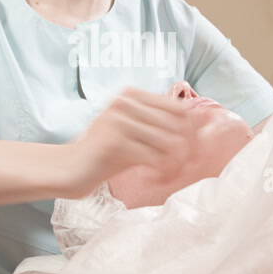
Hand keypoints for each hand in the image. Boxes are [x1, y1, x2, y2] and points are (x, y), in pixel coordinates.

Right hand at [62, 86, 195, 198]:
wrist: (70, 169)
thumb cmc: (106, 153)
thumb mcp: (134, 133)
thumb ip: (160, 126)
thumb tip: (201, 125)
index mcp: (131, 95)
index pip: (178, 108)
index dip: (192, 131)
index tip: (190, 152)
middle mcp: (125, 103)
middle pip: (178, 125)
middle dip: (187, 149)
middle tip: (182, 167)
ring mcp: (119, 120)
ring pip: (169, 142)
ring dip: (175, 163)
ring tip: (168, 175)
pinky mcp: (114, 142)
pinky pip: (154, 157)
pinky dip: (161, 171)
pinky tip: (156, 178)